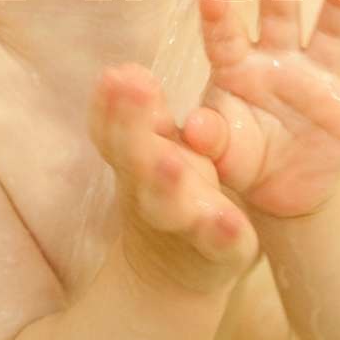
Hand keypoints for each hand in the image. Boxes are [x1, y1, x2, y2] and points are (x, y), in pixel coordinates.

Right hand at [88, 60, 258, 294]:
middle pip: (134, 160)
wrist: (175, 271)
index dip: (109, 105)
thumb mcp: (154, 148)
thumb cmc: (166, 189)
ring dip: (165, 183)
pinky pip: (217, 241)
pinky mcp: (218, 249)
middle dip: (132, 126)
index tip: (113, 74)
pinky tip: (230, 221)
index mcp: (134, 160)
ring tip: (170, 161)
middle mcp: (149, 190)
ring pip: (167, 204)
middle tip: (133, 88)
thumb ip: (145, 113)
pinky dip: (220, 232)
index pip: (112, 129)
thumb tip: (125, 69)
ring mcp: (182, 221)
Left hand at [181, 0, 339, 218]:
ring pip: (330, 34)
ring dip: (339, 3)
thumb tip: (194, 126)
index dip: (218, 16)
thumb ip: (209, 138)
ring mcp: (319, 81)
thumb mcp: (219, 152)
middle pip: (281, 16)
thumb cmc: (240, 157)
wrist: (279, 191)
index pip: (225, 36)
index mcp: (237, 68)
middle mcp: (280, 62)